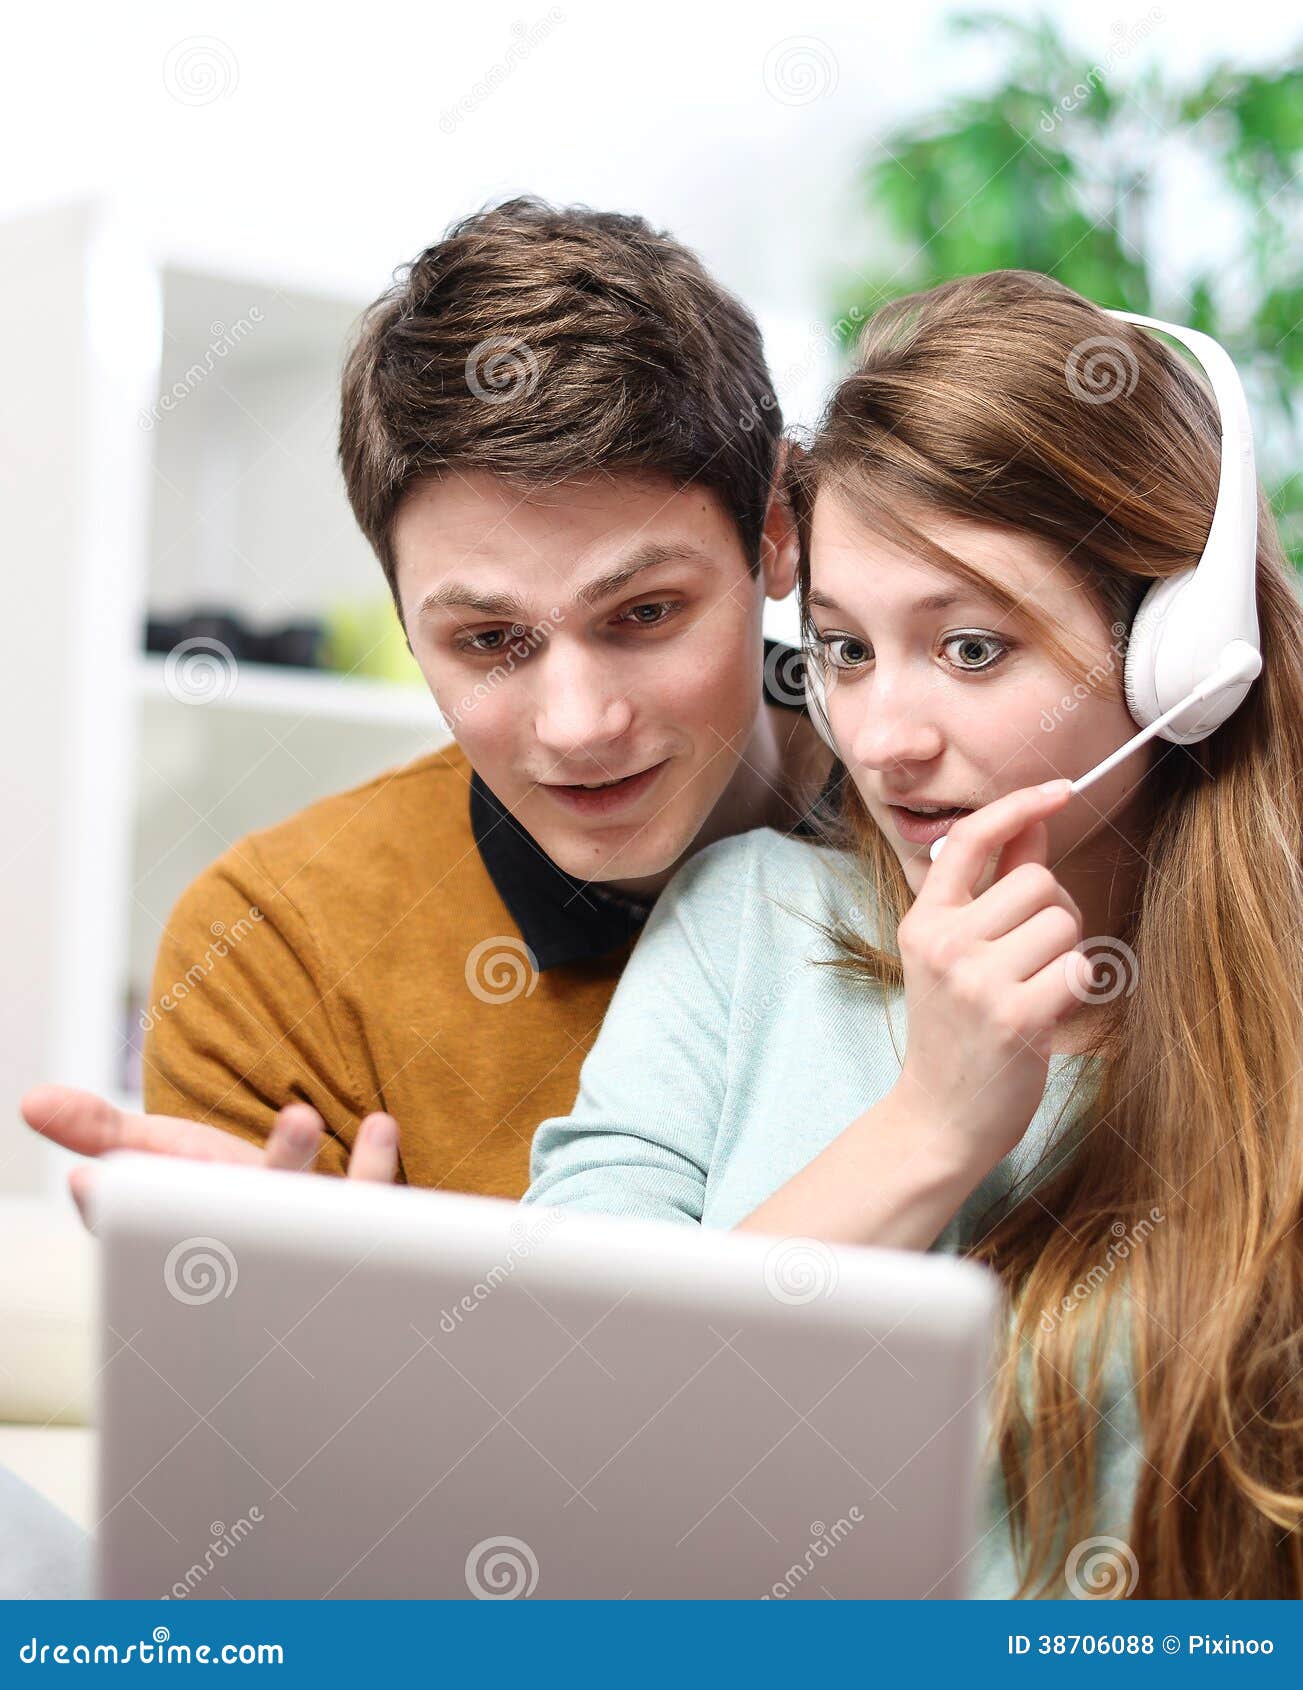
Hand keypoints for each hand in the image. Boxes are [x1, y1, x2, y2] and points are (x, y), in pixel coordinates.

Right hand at [19, 1086, 399, 1225]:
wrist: (315, 1245)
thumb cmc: (228, 1196)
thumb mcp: (161, 1157)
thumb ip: (99, 1129)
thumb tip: (32, 1101)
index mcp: (184, 1233)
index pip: (140, 1227)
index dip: (118, 1209)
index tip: (92, 1182)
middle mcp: (242, 1246)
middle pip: (221, 1226)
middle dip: (205, 1194)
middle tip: (187, 1166)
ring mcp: (305, 1244)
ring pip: (297, 1218)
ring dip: (293, 1166)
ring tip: (296, 1116)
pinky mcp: (365, 1232)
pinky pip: (374, 1203)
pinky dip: (373, 1164)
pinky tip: (377, 1125)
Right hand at [893, 779, 1093, 1168]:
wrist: (939, 1116)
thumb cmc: (956, 1030)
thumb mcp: (955, 954)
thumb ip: (991, 890)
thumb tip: (1033, 828)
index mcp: (924, 921)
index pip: (974, 841)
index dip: (1020, 807)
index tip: (1060, 790)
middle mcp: (943, 943)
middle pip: (1038, 881)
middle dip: (1056, 910)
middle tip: (1035, 953)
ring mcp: (976, 980)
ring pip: (1063, 922)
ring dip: (1066, 951)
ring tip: (1037, 984)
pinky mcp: (1015, 1017)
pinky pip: (1078, 967)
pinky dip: (1076, 986)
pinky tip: (1047, 1011)